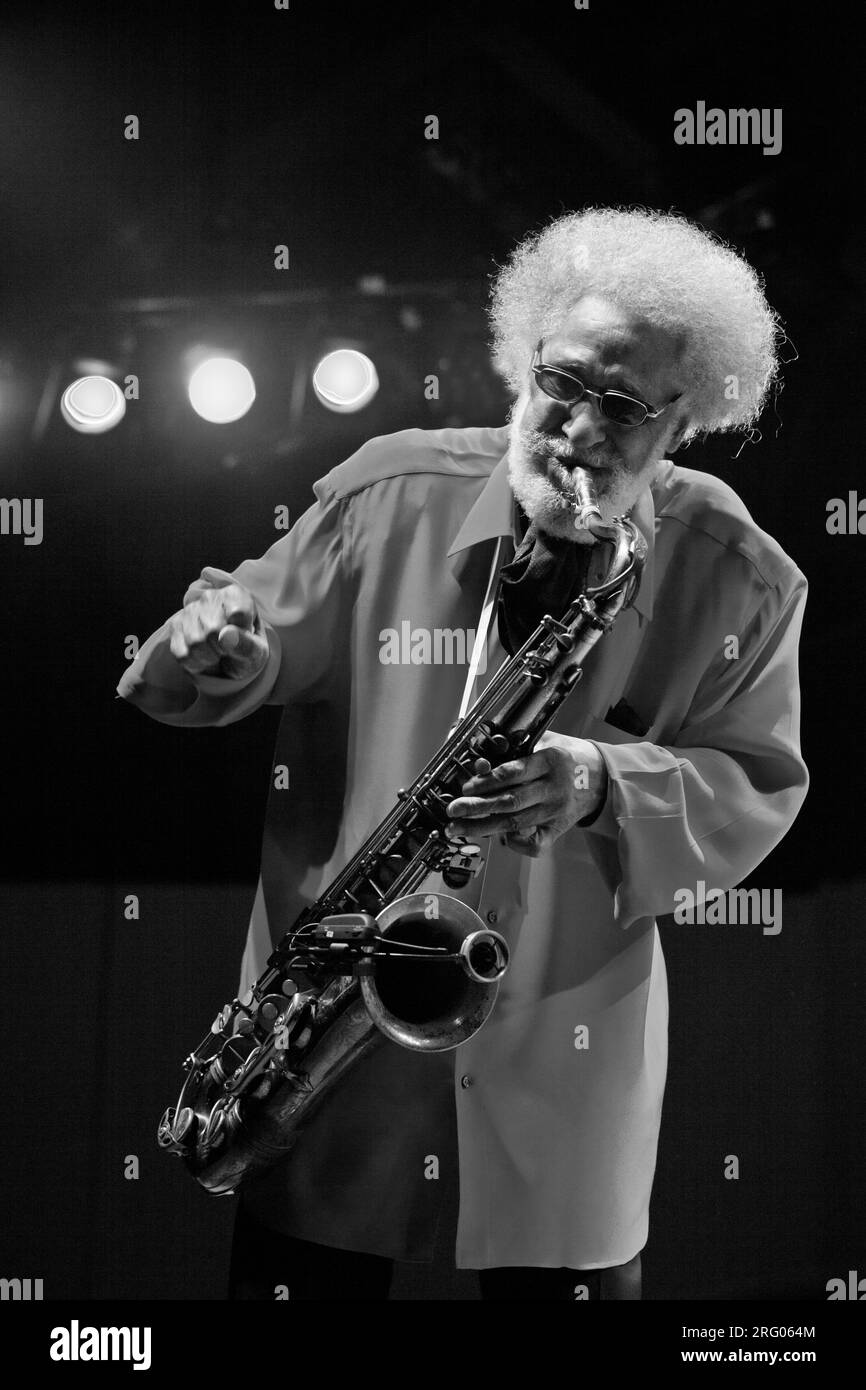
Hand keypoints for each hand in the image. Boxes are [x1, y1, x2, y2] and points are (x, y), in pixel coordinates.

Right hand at [168, 580, 268, 680]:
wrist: (229, 664)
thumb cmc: (246, 651)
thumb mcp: (257, 652)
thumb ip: (247, 645)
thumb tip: (225, 635)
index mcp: (235, 595)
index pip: (238, 614)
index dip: (243, 634)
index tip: (246, 636)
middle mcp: (210, 597)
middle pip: (213, 630)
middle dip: (223, 650)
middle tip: (229, 649)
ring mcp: (189, 610)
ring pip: (195, 643)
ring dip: (209, 658)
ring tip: (216, 652)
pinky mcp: (174, 626)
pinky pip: (182, 654)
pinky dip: (196, 664)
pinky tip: (203, 657)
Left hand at [445, 731, 607, 857]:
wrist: (602, 777)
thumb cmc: (569, 756)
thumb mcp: (549, 739)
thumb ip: (519, 746)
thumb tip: (481, 756)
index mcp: (551, 761)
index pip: (514, 773)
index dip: (487, 781)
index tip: (466, 786)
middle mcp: (554, 788)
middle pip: (511, 802)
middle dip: (477, 807)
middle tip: (453, 810)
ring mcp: (557, 811)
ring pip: (516, 823)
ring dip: (484, 827)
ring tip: (458, 828)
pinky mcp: (559, 828)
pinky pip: (537, 844)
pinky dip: (516, 844)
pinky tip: (500, 840)